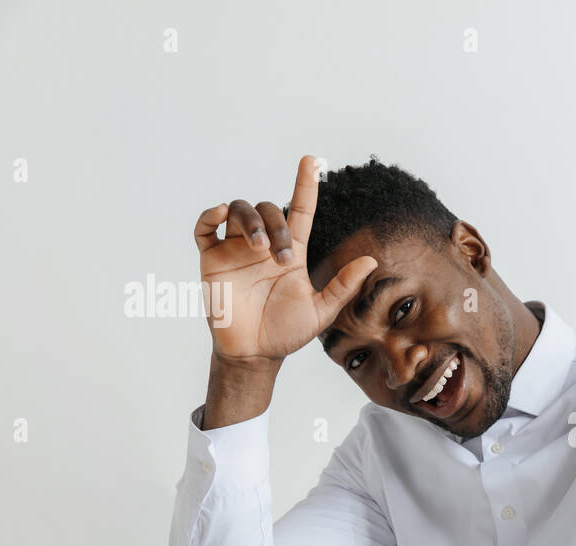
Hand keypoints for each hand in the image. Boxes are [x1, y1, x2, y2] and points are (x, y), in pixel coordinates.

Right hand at [193, 155, 377, 363]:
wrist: (255, 354)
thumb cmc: (287, 332)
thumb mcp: (321, 311)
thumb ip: (343, 286)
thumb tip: (371, 260)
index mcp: (291, 252)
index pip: (300, 210)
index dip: (306, 185)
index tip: (312, 160)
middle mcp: (263, 246)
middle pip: (267, 210)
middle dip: (276, 226)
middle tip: (281, 258)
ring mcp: (235, 250)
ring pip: (238, 211)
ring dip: (250, 221)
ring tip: (259, 248)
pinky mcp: (211, 260)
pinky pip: (204, 227)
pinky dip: (209, 215)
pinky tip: (220, 215)